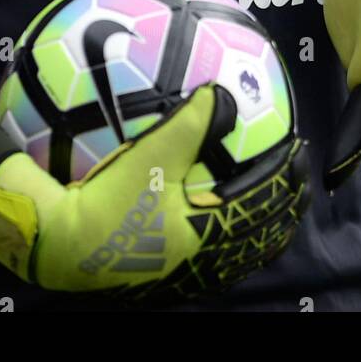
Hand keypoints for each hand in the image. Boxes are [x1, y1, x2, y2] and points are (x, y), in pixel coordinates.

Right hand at [0, 83, 310, 301]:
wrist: (60, 245)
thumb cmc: (105, 204)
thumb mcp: (148, 158)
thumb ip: (187, 125)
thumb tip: (219, 92)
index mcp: (209, 233)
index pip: (264, 204)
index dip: (287, 176)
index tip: (299, 149)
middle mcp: (205, 257)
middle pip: (260, 231)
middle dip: (283, 202)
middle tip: (297, 172)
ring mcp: (186, 268)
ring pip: (239, 245)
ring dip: (260, 220)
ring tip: (274, 197)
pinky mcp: (164, 269)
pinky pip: (210, 251)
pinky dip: (226, 231)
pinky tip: (215, 212)